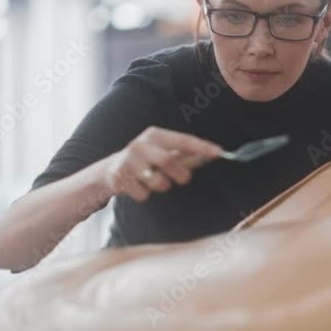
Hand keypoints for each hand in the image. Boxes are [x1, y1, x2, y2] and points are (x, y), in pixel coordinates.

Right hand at [100, 126, 222, 201]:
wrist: (111, 170)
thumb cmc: (146, 160)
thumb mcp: (163, 152)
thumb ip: (185, 155)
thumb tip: (214, 154)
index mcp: (155, 135)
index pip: (183, 140)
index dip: (202, 147)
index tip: (220, 152)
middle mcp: (141, 144)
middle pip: (168, 161)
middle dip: (180, 174)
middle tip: (183, 178)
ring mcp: (129, 161)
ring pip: (156, 181)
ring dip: (162, 186)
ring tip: (156, 182)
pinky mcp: (120, 177)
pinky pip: (143, 194)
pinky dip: (145, 195)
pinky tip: (138, 186)